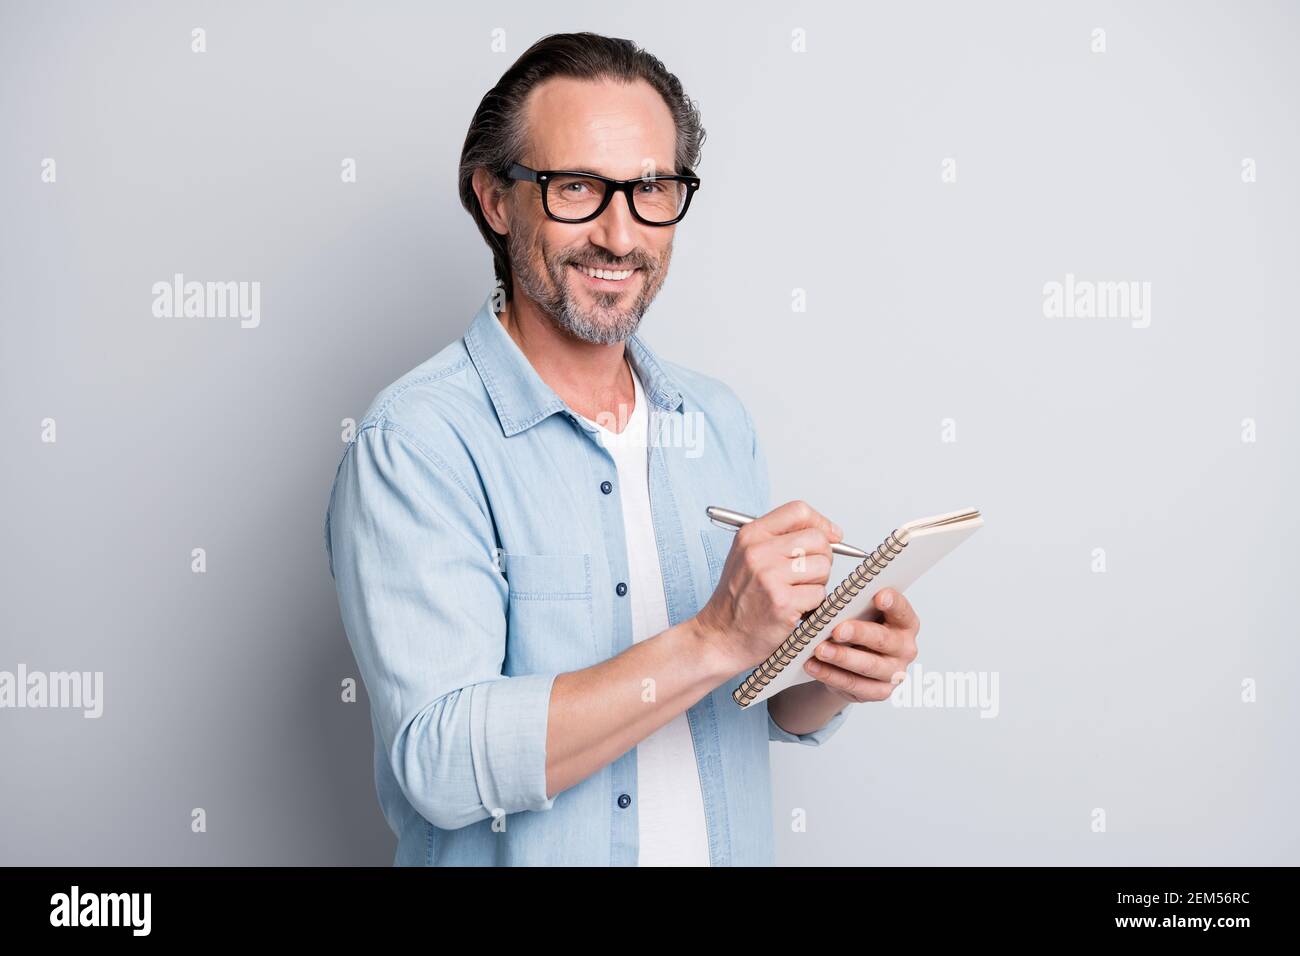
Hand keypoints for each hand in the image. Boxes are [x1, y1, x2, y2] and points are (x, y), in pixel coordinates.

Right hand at [693, 500, 842, 671]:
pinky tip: (794, 610)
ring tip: (796, 594)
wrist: (720, 636)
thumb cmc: (738, 599)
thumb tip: (830, 532)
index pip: (799, 511)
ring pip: (823, 567)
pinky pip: (819, 595)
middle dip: (823, 558)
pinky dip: (813, 606)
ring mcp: (770, 577)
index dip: (821, 523)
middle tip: (809, 576)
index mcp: (750, 535)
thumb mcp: (748, 557)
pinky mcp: (782, 603)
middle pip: (817, 539)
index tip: (829, 537)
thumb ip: (782, 539)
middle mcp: (758, 552)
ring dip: (818, 584)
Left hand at [802, 587, 919, 702]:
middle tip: (837, 630)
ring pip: (868, 666)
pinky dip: (830, 675)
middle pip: (882, 639)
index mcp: (905, 623)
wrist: (853, 664)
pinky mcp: (880, 692)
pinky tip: (813, 666)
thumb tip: (833, 605)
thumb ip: (854, 607)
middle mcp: (905, 648)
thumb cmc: (858, 630)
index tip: (879, 596)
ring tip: (819, 650)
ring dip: (842, 657)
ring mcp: (895, 672)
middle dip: (859, 633)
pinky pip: (853, 684)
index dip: (892, 602)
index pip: (902, 610)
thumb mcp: (860, 615)